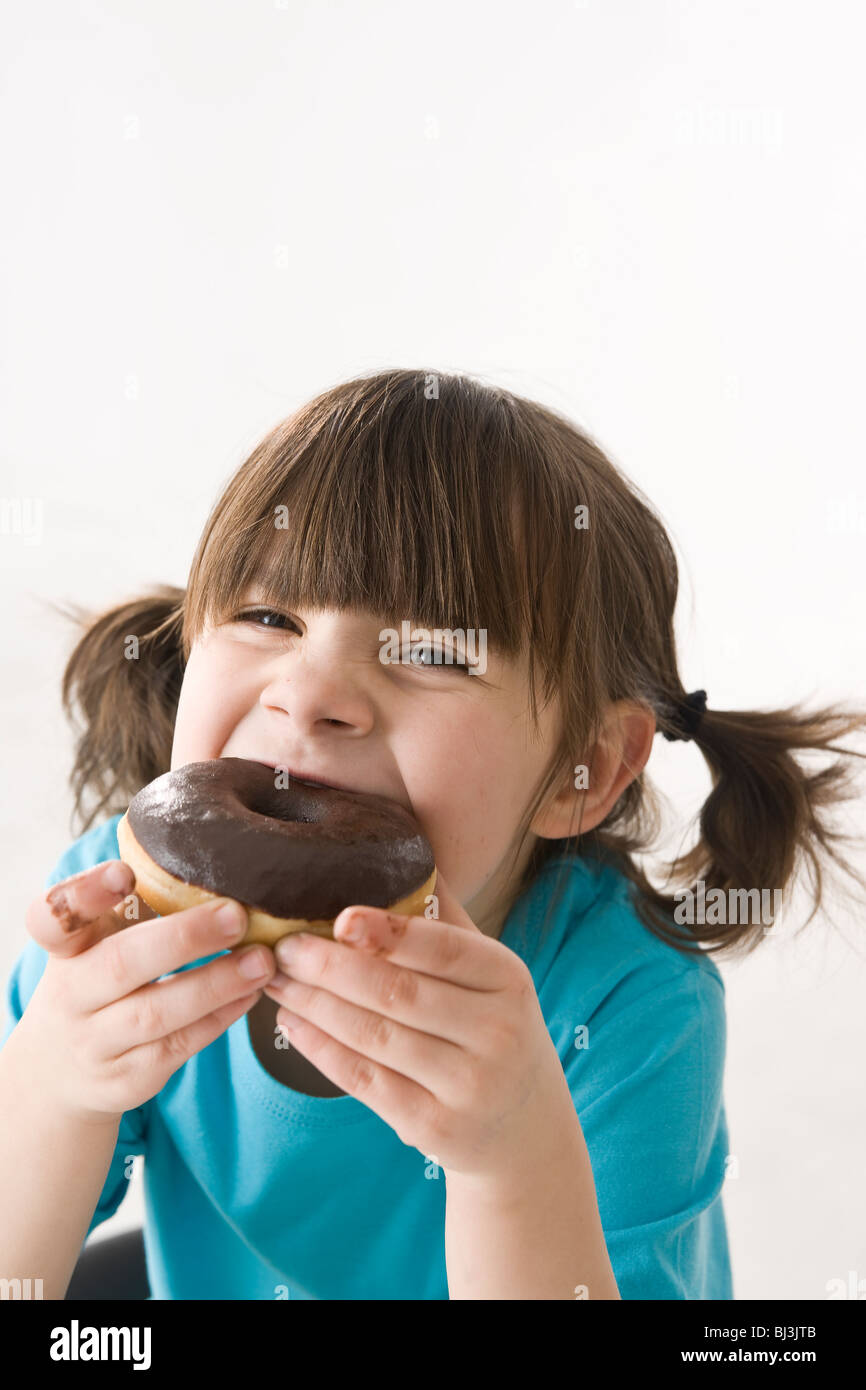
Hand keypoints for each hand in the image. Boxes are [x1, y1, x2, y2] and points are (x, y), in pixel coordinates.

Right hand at [16, 861, 275, 1124]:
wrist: (59, 1072)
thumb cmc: (97, 985)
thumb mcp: (97, 945)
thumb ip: (137, 910)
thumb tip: (217, 864)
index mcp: (65, 948)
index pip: (53, 918)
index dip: (85, 895)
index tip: (124, 873)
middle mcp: (71, 995)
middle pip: (120, 965)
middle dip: (184, 938)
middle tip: (237, 915)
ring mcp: (95, 1042)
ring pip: (157, 1013)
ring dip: (217, 983)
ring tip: (262, 960)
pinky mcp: (126, 1078)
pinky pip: (179, 1046)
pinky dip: (220, 1018)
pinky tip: (252, 993)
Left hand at [264, 872, 577, 1186]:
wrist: (525, 1125)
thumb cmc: (491, 1026)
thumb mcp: (488, 973)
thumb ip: (444, 919)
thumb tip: (395, 845)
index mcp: (507, 979)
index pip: (443, 949)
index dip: (389, 932)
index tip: (339, 917)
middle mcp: (495, 1032)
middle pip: (397, 993)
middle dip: (329, 967)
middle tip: (283, 945)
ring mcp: (466, 1085)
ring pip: (373, 1036)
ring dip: (313, 1004)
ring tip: (275, 978)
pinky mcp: (434, 1126)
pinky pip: (364, 1081)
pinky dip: (320, 1049)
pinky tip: (292, 1022)